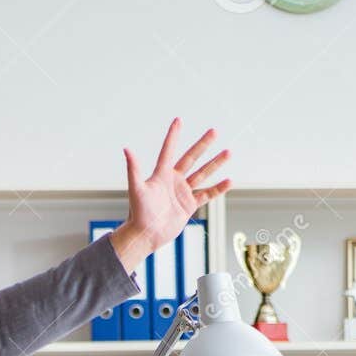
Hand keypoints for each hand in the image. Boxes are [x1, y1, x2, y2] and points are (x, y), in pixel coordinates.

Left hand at [110, 119, 230, 274]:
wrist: (146, 235)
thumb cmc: (138, 213)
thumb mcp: (136, 189)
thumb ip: (134, 169)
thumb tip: (127, 149)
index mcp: (162, 174)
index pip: (169, 150)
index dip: (173, 136)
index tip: (179, 120)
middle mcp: (174, 180)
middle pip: (191, 158)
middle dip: (203, 145)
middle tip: (214, 131)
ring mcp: (183, 192)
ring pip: (202, 174)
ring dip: (215, 163)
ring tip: (228, 152)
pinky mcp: (189, 205)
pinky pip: (206, 194)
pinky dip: (218, 188)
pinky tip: (229, 181)